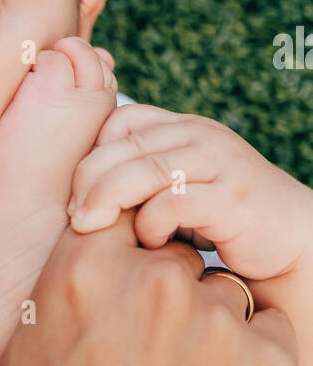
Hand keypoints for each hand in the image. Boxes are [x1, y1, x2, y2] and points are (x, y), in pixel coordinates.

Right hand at [0, 212, 304, 365]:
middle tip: (138, 359)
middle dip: (154, 293)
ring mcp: (219, 324)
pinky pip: (266, 336)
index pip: (103, 219)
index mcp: (71, 277)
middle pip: (165, 255)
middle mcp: (152, 284)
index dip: (104, 254)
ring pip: (220, 293)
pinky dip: (249, 364)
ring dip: (204, 327)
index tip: (103, 290)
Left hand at [68, 103, 312, 285]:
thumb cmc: (223, 224)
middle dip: (88, 180)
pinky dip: (151, 224)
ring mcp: (219, 162)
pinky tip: (151, 243)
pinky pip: (174, 201)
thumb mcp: (176, 192)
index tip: (76, 193)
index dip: (90, 154)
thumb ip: (139, 182)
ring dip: (109, 199)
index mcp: (182, 129)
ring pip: (145, 168)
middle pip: (123, 143)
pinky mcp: (232, 197)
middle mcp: (200, 136)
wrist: (293, 243)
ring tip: (91, 227)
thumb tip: (77, 199)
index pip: (119, 122)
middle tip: (74, 216)